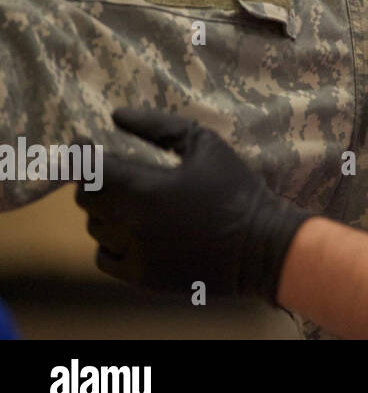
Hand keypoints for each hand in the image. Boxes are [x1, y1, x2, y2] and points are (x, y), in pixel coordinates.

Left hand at [75, 108, 311, 305]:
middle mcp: (130, 225)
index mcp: (144, 189)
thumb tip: (118, 115)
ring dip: (105, 210)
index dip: (81, 154)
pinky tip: (134, 231)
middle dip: (93, 181)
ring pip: (95, 228)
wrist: (261, 246)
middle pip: (86, 199)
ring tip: (130, 200)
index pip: (89, 169)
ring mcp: (134, 254)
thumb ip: (160, 126)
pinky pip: (106, 257)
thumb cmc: (236, 189)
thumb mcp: (205, 144)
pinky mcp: (141, 277)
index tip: (84, 144)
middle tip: (111, 170)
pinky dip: (112, 242)